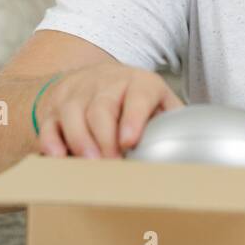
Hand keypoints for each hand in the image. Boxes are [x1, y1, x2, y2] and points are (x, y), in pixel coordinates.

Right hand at [35, 62, 182, 158]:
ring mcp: (77, 95)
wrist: (93, 79)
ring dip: (80, 141)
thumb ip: (173, 122)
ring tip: (89, 165)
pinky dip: (51, 142)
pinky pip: (49, 125)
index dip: (134, 117)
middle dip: (104, 137)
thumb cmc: (133, 100)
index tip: (130, 140)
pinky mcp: (54, 109)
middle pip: (101, 107)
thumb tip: (196, 149)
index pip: (138, 96)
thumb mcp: (159, 102)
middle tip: (110, 164)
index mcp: (138, 83)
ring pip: (73, 114)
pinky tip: (58, 158)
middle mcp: (105, 84)